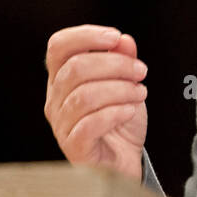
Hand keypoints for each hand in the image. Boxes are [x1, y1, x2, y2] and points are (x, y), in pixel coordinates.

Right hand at [44, 24, 147, 179]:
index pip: (58, 46)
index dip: (85, 35)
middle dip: (115, 64)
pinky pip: (90, 124)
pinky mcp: (73, 147)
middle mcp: (55, 100)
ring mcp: (61, 125)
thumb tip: (124, 40)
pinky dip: (116, 113)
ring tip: (140, 92)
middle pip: (75, 68)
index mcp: (62, 79)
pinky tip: (130, 111)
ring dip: (120, 89)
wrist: (125, 161)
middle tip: (141, 71)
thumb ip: (123, 60)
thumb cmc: (120, 121)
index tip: (116, 36)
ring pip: (84, 96)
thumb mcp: (127, 84)